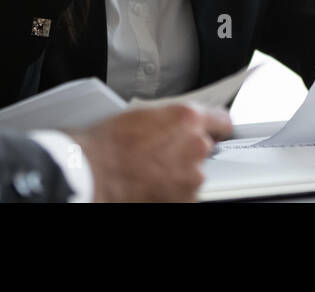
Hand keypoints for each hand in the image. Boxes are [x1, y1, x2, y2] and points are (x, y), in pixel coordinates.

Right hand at [68, 104, 232, 201]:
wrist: (92, 173)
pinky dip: (172, 191)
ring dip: (179, 172)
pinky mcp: (185, 200)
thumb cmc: (107, 142)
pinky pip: (185, 193)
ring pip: (194, 172)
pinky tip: (150, 183)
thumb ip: (170, 117)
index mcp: (188, 118)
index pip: (223, 121)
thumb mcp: (142, 113)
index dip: (215, 126)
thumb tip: (176, 123)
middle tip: (161, 152)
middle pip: (206, 148)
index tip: (214, 131)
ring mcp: (192, 176)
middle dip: (188, 150)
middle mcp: (196, 146)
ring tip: (150, 170)